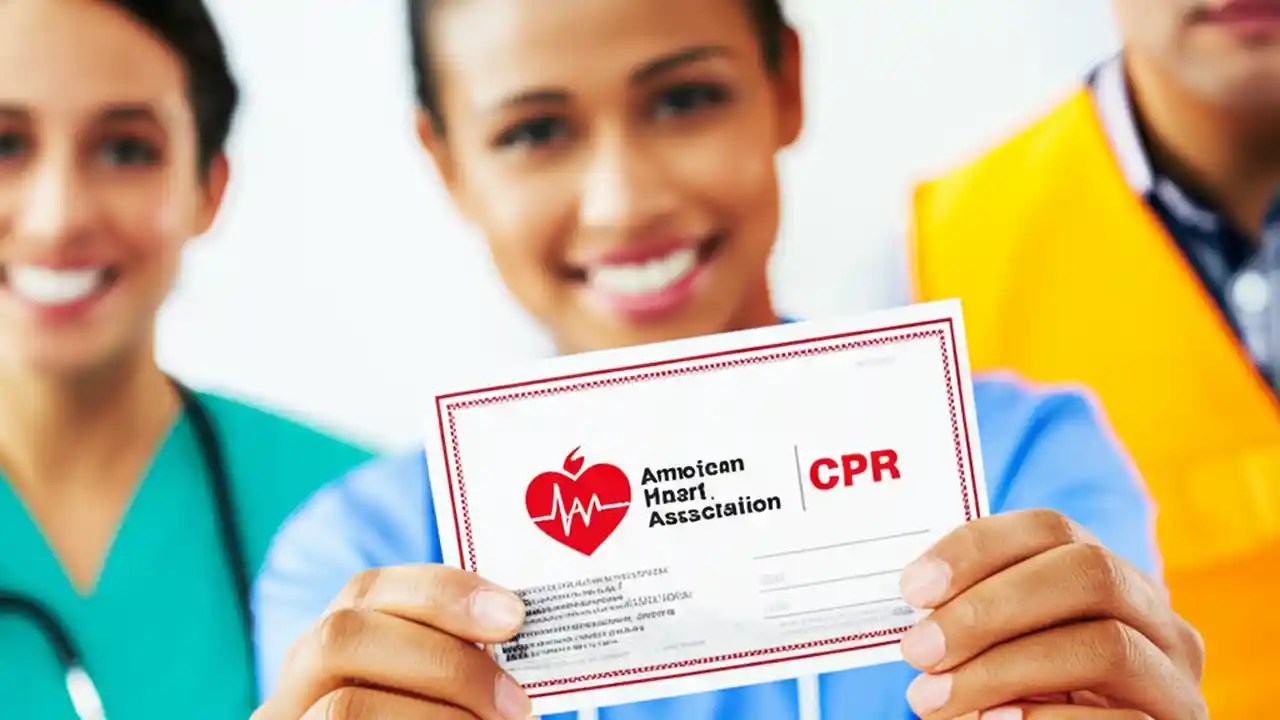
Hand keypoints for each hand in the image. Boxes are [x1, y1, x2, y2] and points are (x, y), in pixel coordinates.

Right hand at [251, 565, 531, 719]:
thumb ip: (457, 666)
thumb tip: (519, 629)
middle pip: (341, 635)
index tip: (513, 615)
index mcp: (327, 653)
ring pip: (343, 707)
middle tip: (516, 702)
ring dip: (437, 717)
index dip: (442, 592)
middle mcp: (291, 692)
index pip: (366, 591)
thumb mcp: (436, 697)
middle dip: (444, 660)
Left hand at [896, 510, 1205, 719]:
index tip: (913, 588)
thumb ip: (973, 616)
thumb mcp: (1002, 650)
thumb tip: (919, 597)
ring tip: (933, 699)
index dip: (978, 548)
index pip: (1051, 529)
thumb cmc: (1022, 700)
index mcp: (1110, 579)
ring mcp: (1175, 680)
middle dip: (989, 609)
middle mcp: (1157, 620)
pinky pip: (1122, 719)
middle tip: (919, 650)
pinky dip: (1048, 718)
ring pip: (1105, 646)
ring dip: (1004, 669)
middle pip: (1088, 573)